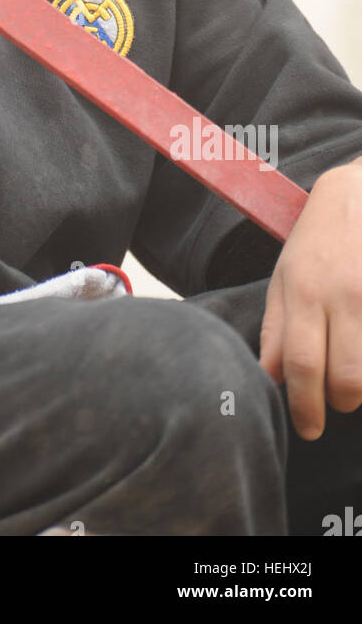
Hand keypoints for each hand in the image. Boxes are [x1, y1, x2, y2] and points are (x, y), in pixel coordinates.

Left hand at [258, 157, 361, 438]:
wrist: (359, 195)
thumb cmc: (318, 240)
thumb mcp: (284, 275)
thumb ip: (276, 327)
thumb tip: (270, 376)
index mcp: (304, 292)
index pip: (301, 365)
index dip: (305, 406)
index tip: (308, 428)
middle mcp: (342, 296)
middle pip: (345, 378)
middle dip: (338, 404)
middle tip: (333, 406)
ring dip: (361, 390)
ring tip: (352, 385)